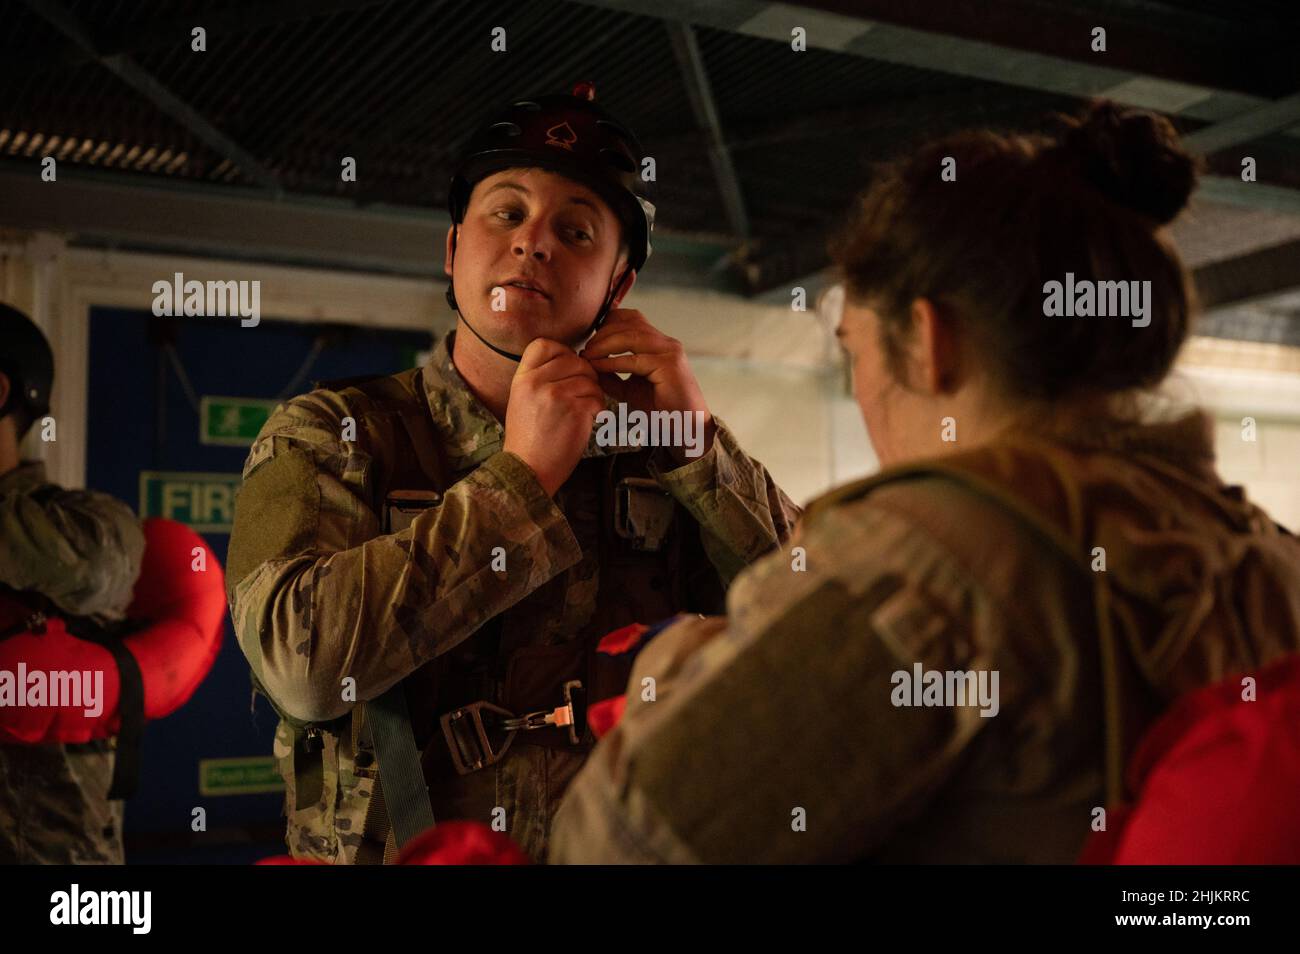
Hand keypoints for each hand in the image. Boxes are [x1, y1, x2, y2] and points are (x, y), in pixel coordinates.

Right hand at [503, 338, 605, 496]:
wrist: (528, 470)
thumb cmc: (528, 438)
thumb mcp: (521, 400)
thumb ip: (539, 378)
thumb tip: (569, 360)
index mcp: (522, 378)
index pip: (544, 344)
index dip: (561, 353)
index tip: (566, 369)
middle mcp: (537, 383)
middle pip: (574, 360)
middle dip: (584, 375)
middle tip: (581, 394)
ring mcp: (557, 396)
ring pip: (590, 380)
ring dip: (592, 394)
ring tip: (582, 410)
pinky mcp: (576, 412)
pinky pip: (598, 398)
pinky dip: (597, 409)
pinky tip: (587, 420)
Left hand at [580, 309, 715, 463]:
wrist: (686, 429)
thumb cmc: (660, 410)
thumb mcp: (629, 389)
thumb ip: (611, 375)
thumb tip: (587, 363)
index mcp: (659, 344)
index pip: (632, 318)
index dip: (608, 323)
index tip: (590, 341)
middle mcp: (667, 343)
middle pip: (630, 323)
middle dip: (602, 334)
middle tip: (585, 350)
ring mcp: (670, 352)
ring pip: (631, 336)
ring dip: (604, 344)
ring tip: (588, 356)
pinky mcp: (670, 366)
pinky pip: (635, 360)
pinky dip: (613, 362)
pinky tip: (598, 367)